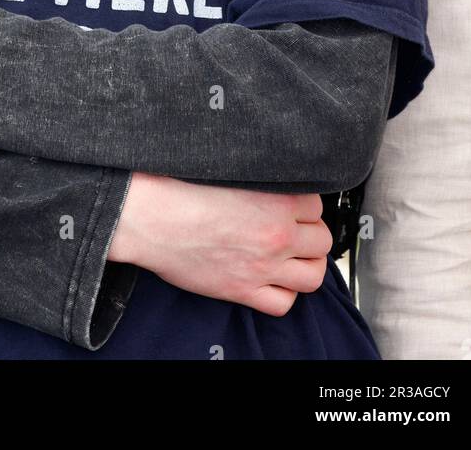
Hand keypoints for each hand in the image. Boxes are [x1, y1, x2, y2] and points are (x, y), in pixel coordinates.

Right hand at [107, 172, 332, 315]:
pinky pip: (283, 303)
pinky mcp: (243, 290)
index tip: (292, 206)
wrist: (149, 216)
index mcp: (276, 200)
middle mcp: (276, 235)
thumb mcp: (227, 166)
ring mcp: (262, 266)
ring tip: (291, 257)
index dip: (304, 206)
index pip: (316, 205)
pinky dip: (284, 294)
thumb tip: (268, 173)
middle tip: (293, 230)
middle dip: (310, 235)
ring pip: (313, 276)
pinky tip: (271, 279)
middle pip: (321, 241)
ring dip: (306, 265)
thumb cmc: (178, 186)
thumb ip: (257, 172)